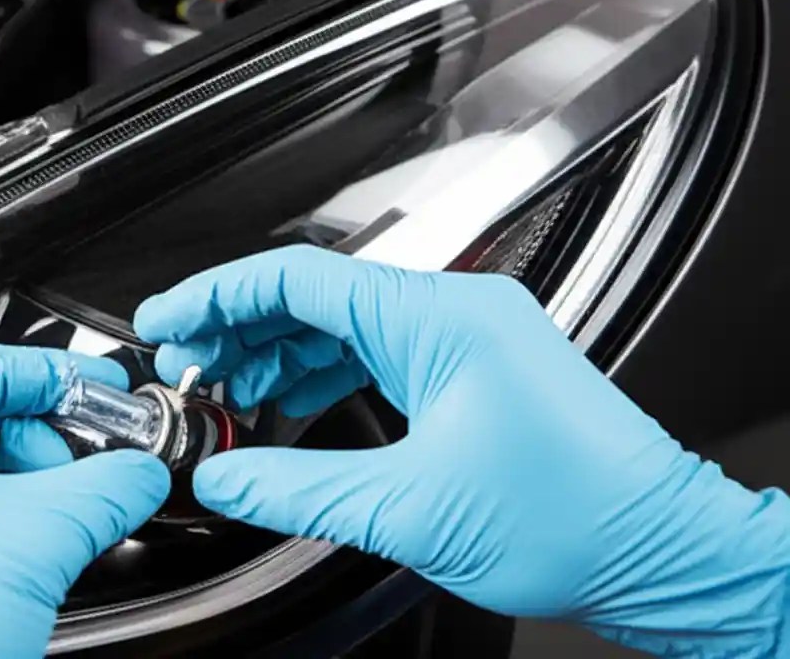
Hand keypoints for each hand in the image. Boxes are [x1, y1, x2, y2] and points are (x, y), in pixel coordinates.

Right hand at [135, 246, 789, 656]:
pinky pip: (374, 351)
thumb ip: (296, 489)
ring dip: (277, 354)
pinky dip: (321, 374)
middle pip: (313, 294)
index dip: (217, 296)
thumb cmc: (574, 517)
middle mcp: (453, 311)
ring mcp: (464, 338)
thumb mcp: (410, 508)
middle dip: (239, 328)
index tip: (167, 318)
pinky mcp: (470, 369)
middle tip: (186, 367)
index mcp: (437, 318)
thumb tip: (225, 476)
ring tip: (226, 394)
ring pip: (341, 322)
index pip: (297, 278)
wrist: (659, 550)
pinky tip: (288, 407)